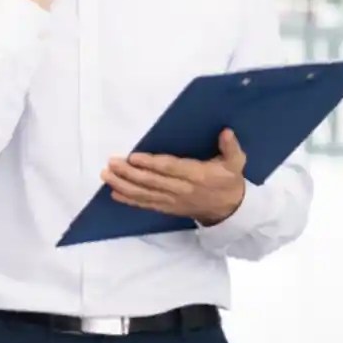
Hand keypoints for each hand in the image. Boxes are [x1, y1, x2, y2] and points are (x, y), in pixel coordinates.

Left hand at [101, 129, 247, 225]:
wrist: (230, 211)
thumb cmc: (229, 181)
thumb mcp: (236, 163)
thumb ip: (231, 148)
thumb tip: (226, 132)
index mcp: (197, 175)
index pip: (170, 169)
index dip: (151, 164)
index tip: (134, 157)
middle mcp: (181, 189)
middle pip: (152, 182)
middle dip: (129, 174)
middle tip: (111, 164)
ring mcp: (173, 201)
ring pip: (145, 194)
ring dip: (124, 186)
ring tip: (107, 176)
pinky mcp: (167, 208)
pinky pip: (146, 205)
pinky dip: (129, 200)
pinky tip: (114, 192)